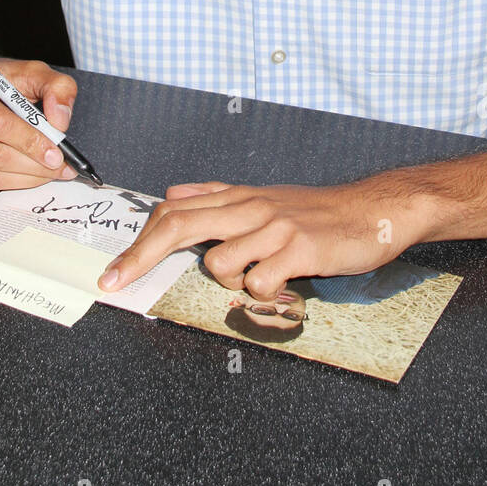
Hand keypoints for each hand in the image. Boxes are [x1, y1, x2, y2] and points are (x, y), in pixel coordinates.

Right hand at [0, 56, 78, 189]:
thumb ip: (57, 88)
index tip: (57, 154)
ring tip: (48, 172)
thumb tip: (60, 121)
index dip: (30, 142)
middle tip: (61, 169)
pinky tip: (25, 172)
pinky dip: (8, 182)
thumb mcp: (32, 71)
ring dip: (25, 179)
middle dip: (34, 166)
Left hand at [97, 177, 431, 300]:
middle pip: (179, 226)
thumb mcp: (262, 196)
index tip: (114, 270)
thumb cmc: (315, 211)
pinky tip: (284, 283)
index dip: (139, 241)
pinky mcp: (299, 249)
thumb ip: (216, 198)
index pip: (173, 211)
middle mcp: (249, 207)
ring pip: (218, 263)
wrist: (372, 210)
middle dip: (141, 257)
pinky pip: (260, 282)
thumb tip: (172, 193)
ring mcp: (273, 227)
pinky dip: (264, 292)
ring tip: (259, 277)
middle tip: (115, 281)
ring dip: (229, 281)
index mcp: (237, 197)